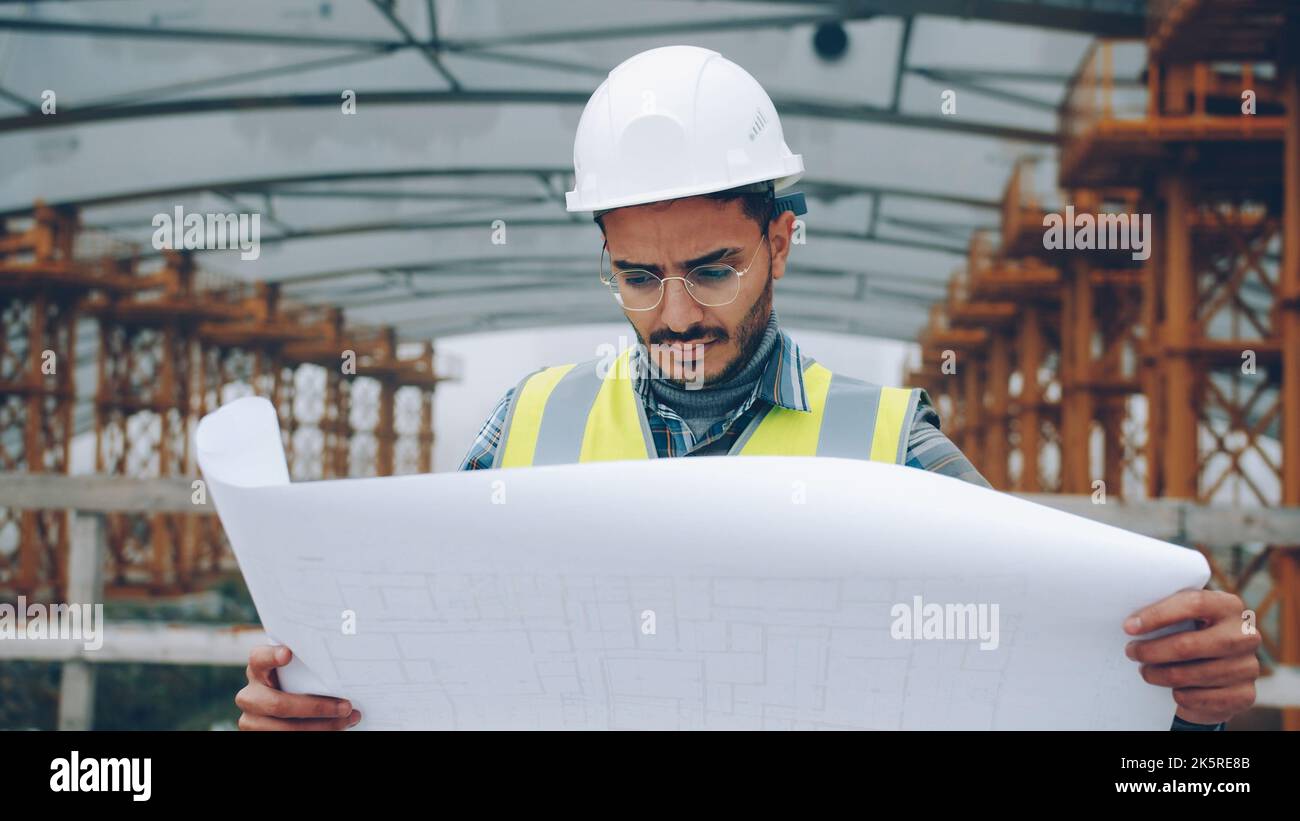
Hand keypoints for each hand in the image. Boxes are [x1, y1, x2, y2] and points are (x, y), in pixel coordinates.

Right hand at [235, 646, 360, 730]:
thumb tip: (342, 669)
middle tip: (345, 707)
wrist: (285, 707)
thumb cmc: (296, 681)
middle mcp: (249, 695)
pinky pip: (286, 737)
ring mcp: (251, 719)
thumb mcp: (295, 672)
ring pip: (285, 728)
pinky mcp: (256, 735)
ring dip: (321, 726)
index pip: (259, 659)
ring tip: (346, 721)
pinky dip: (315, 732)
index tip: (288, 653)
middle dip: (316, 708)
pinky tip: (335, 728)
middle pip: (278, 704)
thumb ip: (306, 667)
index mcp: (258, 669)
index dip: (271, 657)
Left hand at [1124, 589, 1260, 724]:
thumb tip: (1131, 622)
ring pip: (1191, 674)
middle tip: (1131, 652)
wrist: (1220, 674)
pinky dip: (1180, 695)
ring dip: (1159, 675)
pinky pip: (1201, 698)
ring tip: (1145, 671)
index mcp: (1229, 606)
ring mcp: (1248, 666)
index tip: (1129, 627)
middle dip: (1152, 651)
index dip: (1158, 615)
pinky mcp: (1245, 695)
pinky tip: (1173, 690)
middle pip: (1188, 644)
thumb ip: (1167, 611)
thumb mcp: (1185, 618)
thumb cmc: (1193, 635)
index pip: (1194, 603)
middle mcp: (1245, 635)